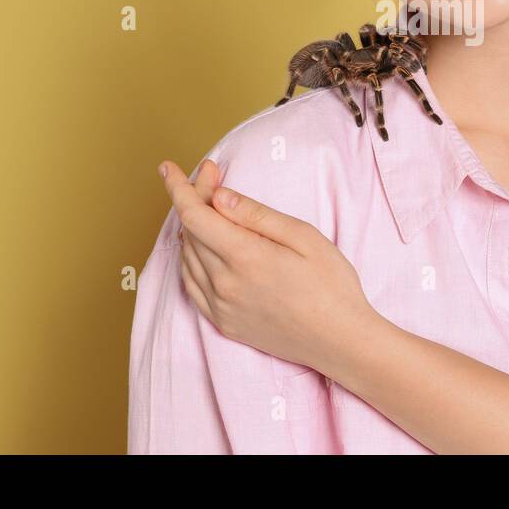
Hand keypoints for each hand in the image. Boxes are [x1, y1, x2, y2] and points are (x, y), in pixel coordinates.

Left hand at [157, 157, 375, 375]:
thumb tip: (219, 196)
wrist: (340, 341)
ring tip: (215, 210)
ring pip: (187, 258)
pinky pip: (192, 286)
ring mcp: (221, 308)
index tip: (168, 167)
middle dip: (196, 200)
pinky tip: (207, 248)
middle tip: (216, 179)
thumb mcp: (303, 236)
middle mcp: (224, 284)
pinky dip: (192, 260)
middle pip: (190, 232)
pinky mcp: (224, 324)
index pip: (193, 215)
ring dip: (193, 229)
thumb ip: (256, 215)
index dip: (178, 187)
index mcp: (245, 257)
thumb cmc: (331, 285)